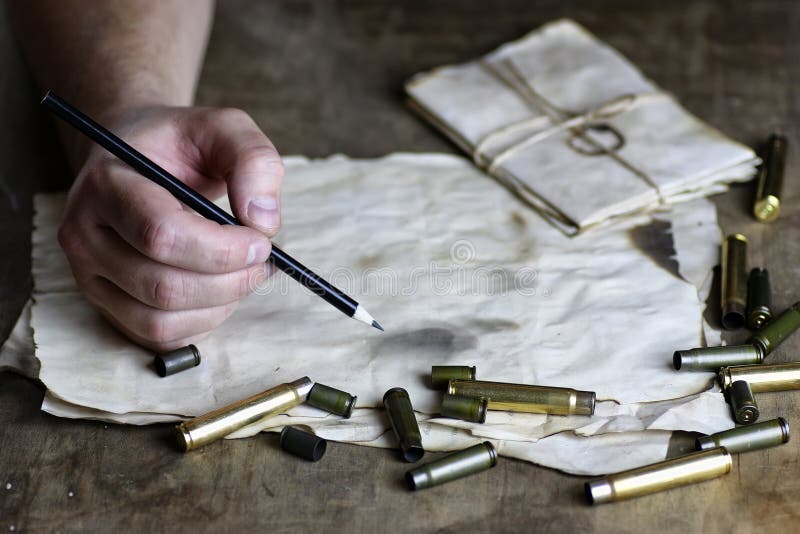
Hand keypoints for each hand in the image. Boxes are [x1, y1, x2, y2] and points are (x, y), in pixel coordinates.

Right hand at [57, 106, 282, 350]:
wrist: (137, 156)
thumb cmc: (181, 144)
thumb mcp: (224, 128)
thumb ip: (253, 160)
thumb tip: (264, 222)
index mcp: (106, 185)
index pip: (161, 235)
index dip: (221, 249)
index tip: (261, 240)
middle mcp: (85, 235)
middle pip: (163, 286)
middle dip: (230, 280)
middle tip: (261, 258)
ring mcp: (89, 276)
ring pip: (160, 320)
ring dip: (220, 304)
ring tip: (244, 272)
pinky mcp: (106, 304)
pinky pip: (159, 335)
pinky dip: (203, 321)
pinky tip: (221, 289)